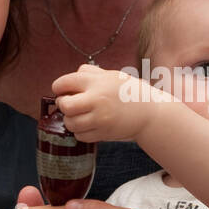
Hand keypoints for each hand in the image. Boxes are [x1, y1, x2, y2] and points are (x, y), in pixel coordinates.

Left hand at [51, 63, 166, 141]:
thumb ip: (90, 72)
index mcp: (96, 81)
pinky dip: (80, 132)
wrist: (149, 112)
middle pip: (64, 105)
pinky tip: (89, 125)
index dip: (58, 88)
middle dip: (62, 105)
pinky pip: (80, 136)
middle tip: (69, 104)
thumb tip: (71, 75)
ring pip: (70, 123)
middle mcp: (96, 99)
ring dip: (71, 120)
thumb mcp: (111, 76)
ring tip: (80, 116)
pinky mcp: (103, 133)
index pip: (63, 83)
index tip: (62, 91)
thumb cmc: (128, 92)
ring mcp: (100, 118)